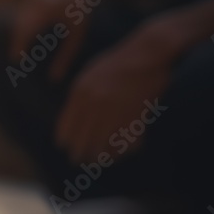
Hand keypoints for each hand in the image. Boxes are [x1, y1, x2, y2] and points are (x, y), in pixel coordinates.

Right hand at [10, 0, 92, 79]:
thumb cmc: (83, 10)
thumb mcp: (78, 34)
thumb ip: (66, 56)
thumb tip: (54, 79)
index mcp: (45, 10)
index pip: (24, 32)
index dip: (17, 46)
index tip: (16, 61)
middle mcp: (35, 0)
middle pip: (19, 25)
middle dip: (16, 41)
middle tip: (15, 57)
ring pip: (20, 18)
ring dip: (19, 32)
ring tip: (21, 48)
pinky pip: (24, 11)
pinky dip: (24, 23)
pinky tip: (29, 34)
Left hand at [55, 23, 173, 163]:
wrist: (147, 53)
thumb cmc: (117, 64)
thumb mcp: (89, 76)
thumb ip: (79, 98)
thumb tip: (72, 121)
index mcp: (80, 93)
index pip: (66, 130)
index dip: (66, 142)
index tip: (67, 147)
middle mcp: (95, 104)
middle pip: (82, 143)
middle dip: (81, 154)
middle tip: (81, 160)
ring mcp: (116, 111)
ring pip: (103, 148)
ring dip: (102, 156)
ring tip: (101, 160)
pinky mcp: (137, 116)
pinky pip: (126, 144)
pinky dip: (124, 150)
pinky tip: (122, 150)